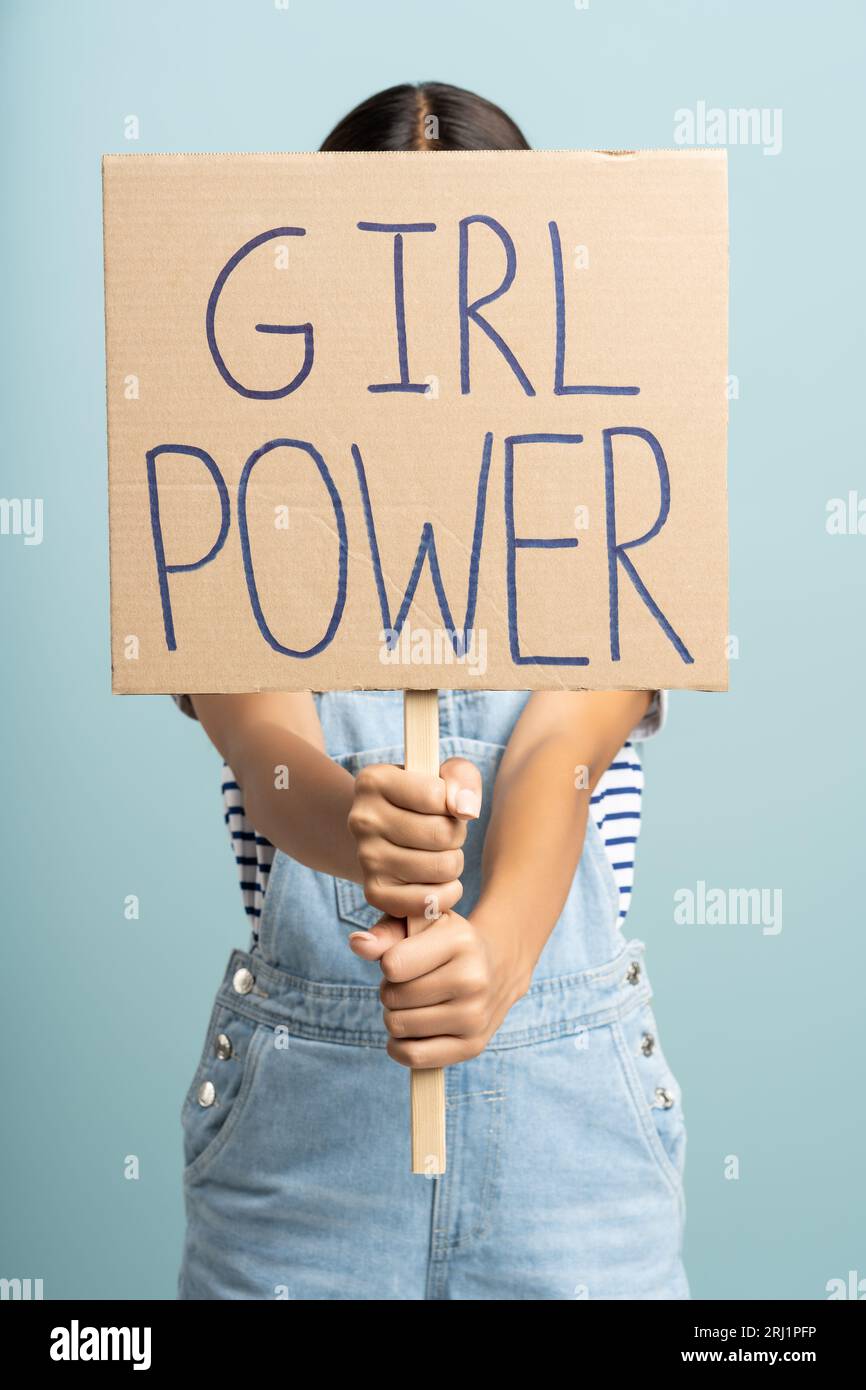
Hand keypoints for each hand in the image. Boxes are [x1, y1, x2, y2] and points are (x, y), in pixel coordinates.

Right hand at [347, 757, 481, 920]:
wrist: (386, 834)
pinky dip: (446, 894)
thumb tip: (465, 811)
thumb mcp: (443, 775)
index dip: (451, 803)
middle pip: (441, 834)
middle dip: (456, 835)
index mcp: (373, 781)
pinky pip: (428, 900)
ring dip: (453, 863)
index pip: (435, 796)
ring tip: (438, 854)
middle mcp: (362, 819)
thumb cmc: (423, 800)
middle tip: (443, 834)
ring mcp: (365, 858)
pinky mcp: (374, 892)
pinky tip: (438, 881)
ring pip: (441, 867)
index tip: (441, 806)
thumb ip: (462, 778)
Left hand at [348, 908, 530, 1067]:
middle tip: (410, 983)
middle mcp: (473, 979)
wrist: (497, 966)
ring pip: (399, 1027)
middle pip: (392, 998)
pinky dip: (401, 1046)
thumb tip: (357, 944)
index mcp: (460, 941)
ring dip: (396, 1016)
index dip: (388, 964)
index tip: (403, 959)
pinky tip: (411, 1031)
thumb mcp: (420, 924)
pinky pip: (414, 1056)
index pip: (392, 966)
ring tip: (415, 1003)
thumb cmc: (445, 943)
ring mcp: (475, 1016)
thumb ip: (385, 933)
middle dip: (391, 990)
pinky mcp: (473, 1046)